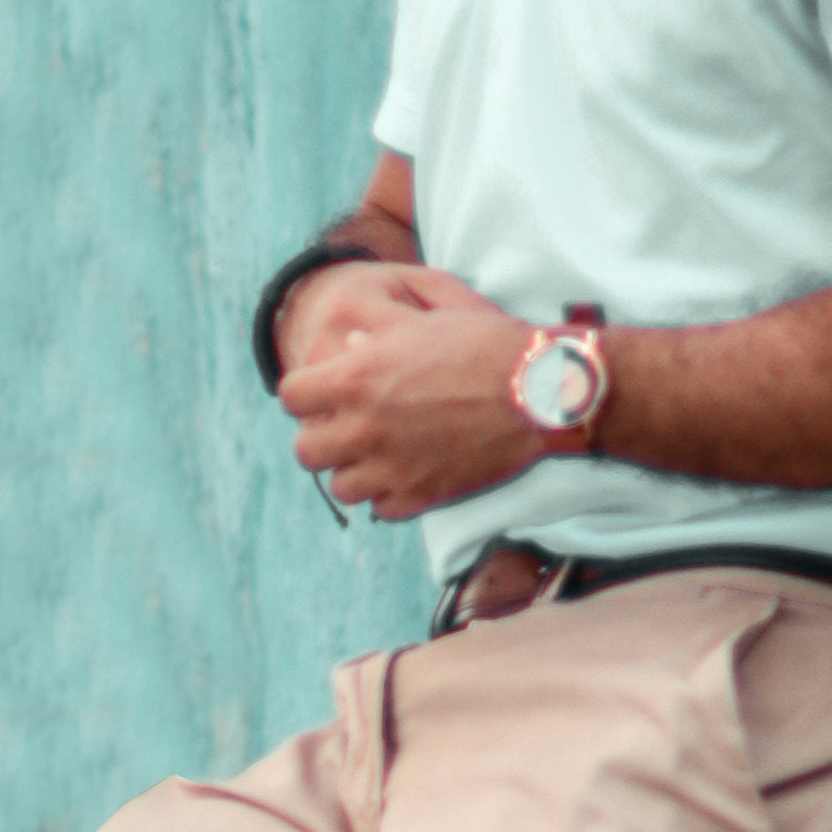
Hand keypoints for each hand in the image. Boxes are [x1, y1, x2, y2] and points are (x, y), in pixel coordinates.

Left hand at [281, 270, 547, 520]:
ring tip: (377, 453)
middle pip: (305, 452)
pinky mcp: (422, 496)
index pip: (291, 397)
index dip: (307, 391)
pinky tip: (406, 471)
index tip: (326, 390)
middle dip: (322, 437)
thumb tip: (351, 346)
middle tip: (348, 426)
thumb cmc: (485, 344)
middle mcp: (366, 427)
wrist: (541, 390)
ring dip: (353, 470)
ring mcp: (393, 467)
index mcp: (358, 378)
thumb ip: (376, 334)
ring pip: (340, 488)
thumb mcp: (424, 322)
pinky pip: (381, 509)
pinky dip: (388, 494)